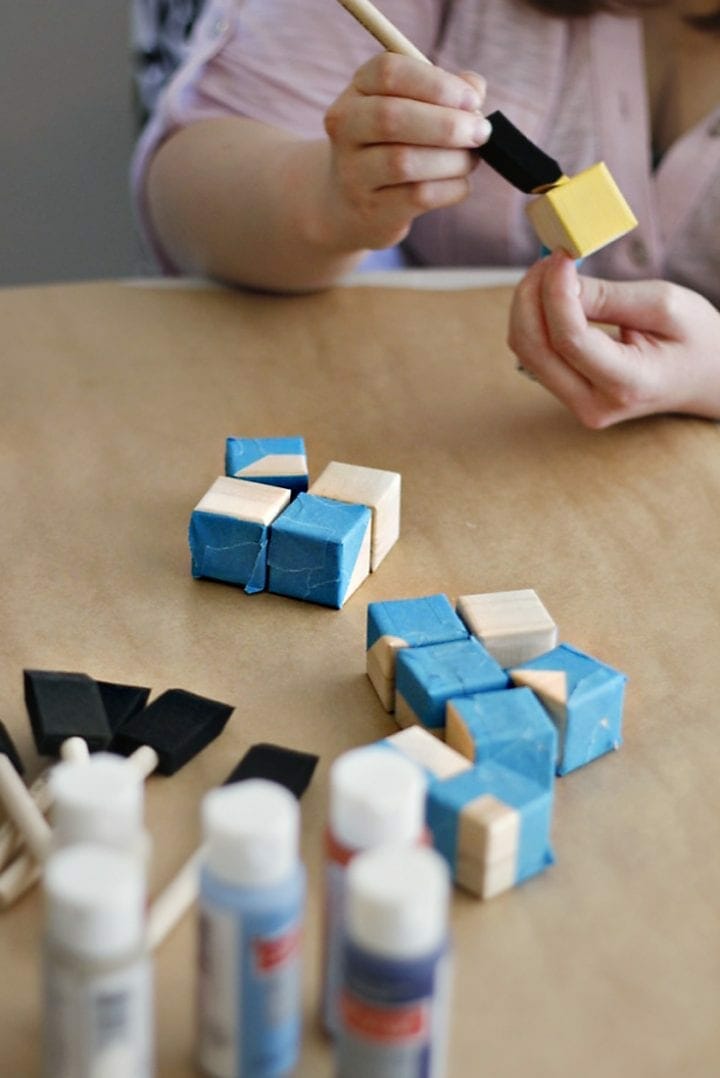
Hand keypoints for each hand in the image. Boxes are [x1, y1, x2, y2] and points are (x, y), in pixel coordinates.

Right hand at [322, 53, 490, 250]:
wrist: (353, 205)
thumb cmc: (393, 146)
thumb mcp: (412, 108)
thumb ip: (446, 90)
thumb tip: (475, 88)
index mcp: (358, 91)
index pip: (389, 72)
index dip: (437, 83)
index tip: (472, 100)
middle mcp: (346, 128)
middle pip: (392, 117)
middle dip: (447, 124)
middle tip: (481, 132)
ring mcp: (353, 173)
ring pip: (405, 162)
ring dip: (452, 160)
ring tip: (471, 159)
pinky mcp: (371, 209)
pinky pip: (418, 196)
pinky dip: (451, 188)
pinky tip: (459, 183)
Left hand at [508, 250, 719, 426]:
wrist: (705, 377)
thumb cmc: (694, 338)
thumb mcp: (665, 306)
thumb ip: (609, 297)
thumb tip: (560, 280)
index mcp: (627, 386)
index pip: (570, 340)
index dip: (556, 293)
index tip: (559, 256)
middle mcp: (594, 404)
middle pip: (534, 348)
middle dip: (531, 296)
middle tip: (548, 258)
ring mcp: (577, 404)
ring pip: (527, 350)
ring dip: (529, 305)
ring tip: (552, 271)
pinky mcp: (567, 392)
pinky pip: (536, 353)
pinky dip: (536, 318)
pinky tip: (553, 294)